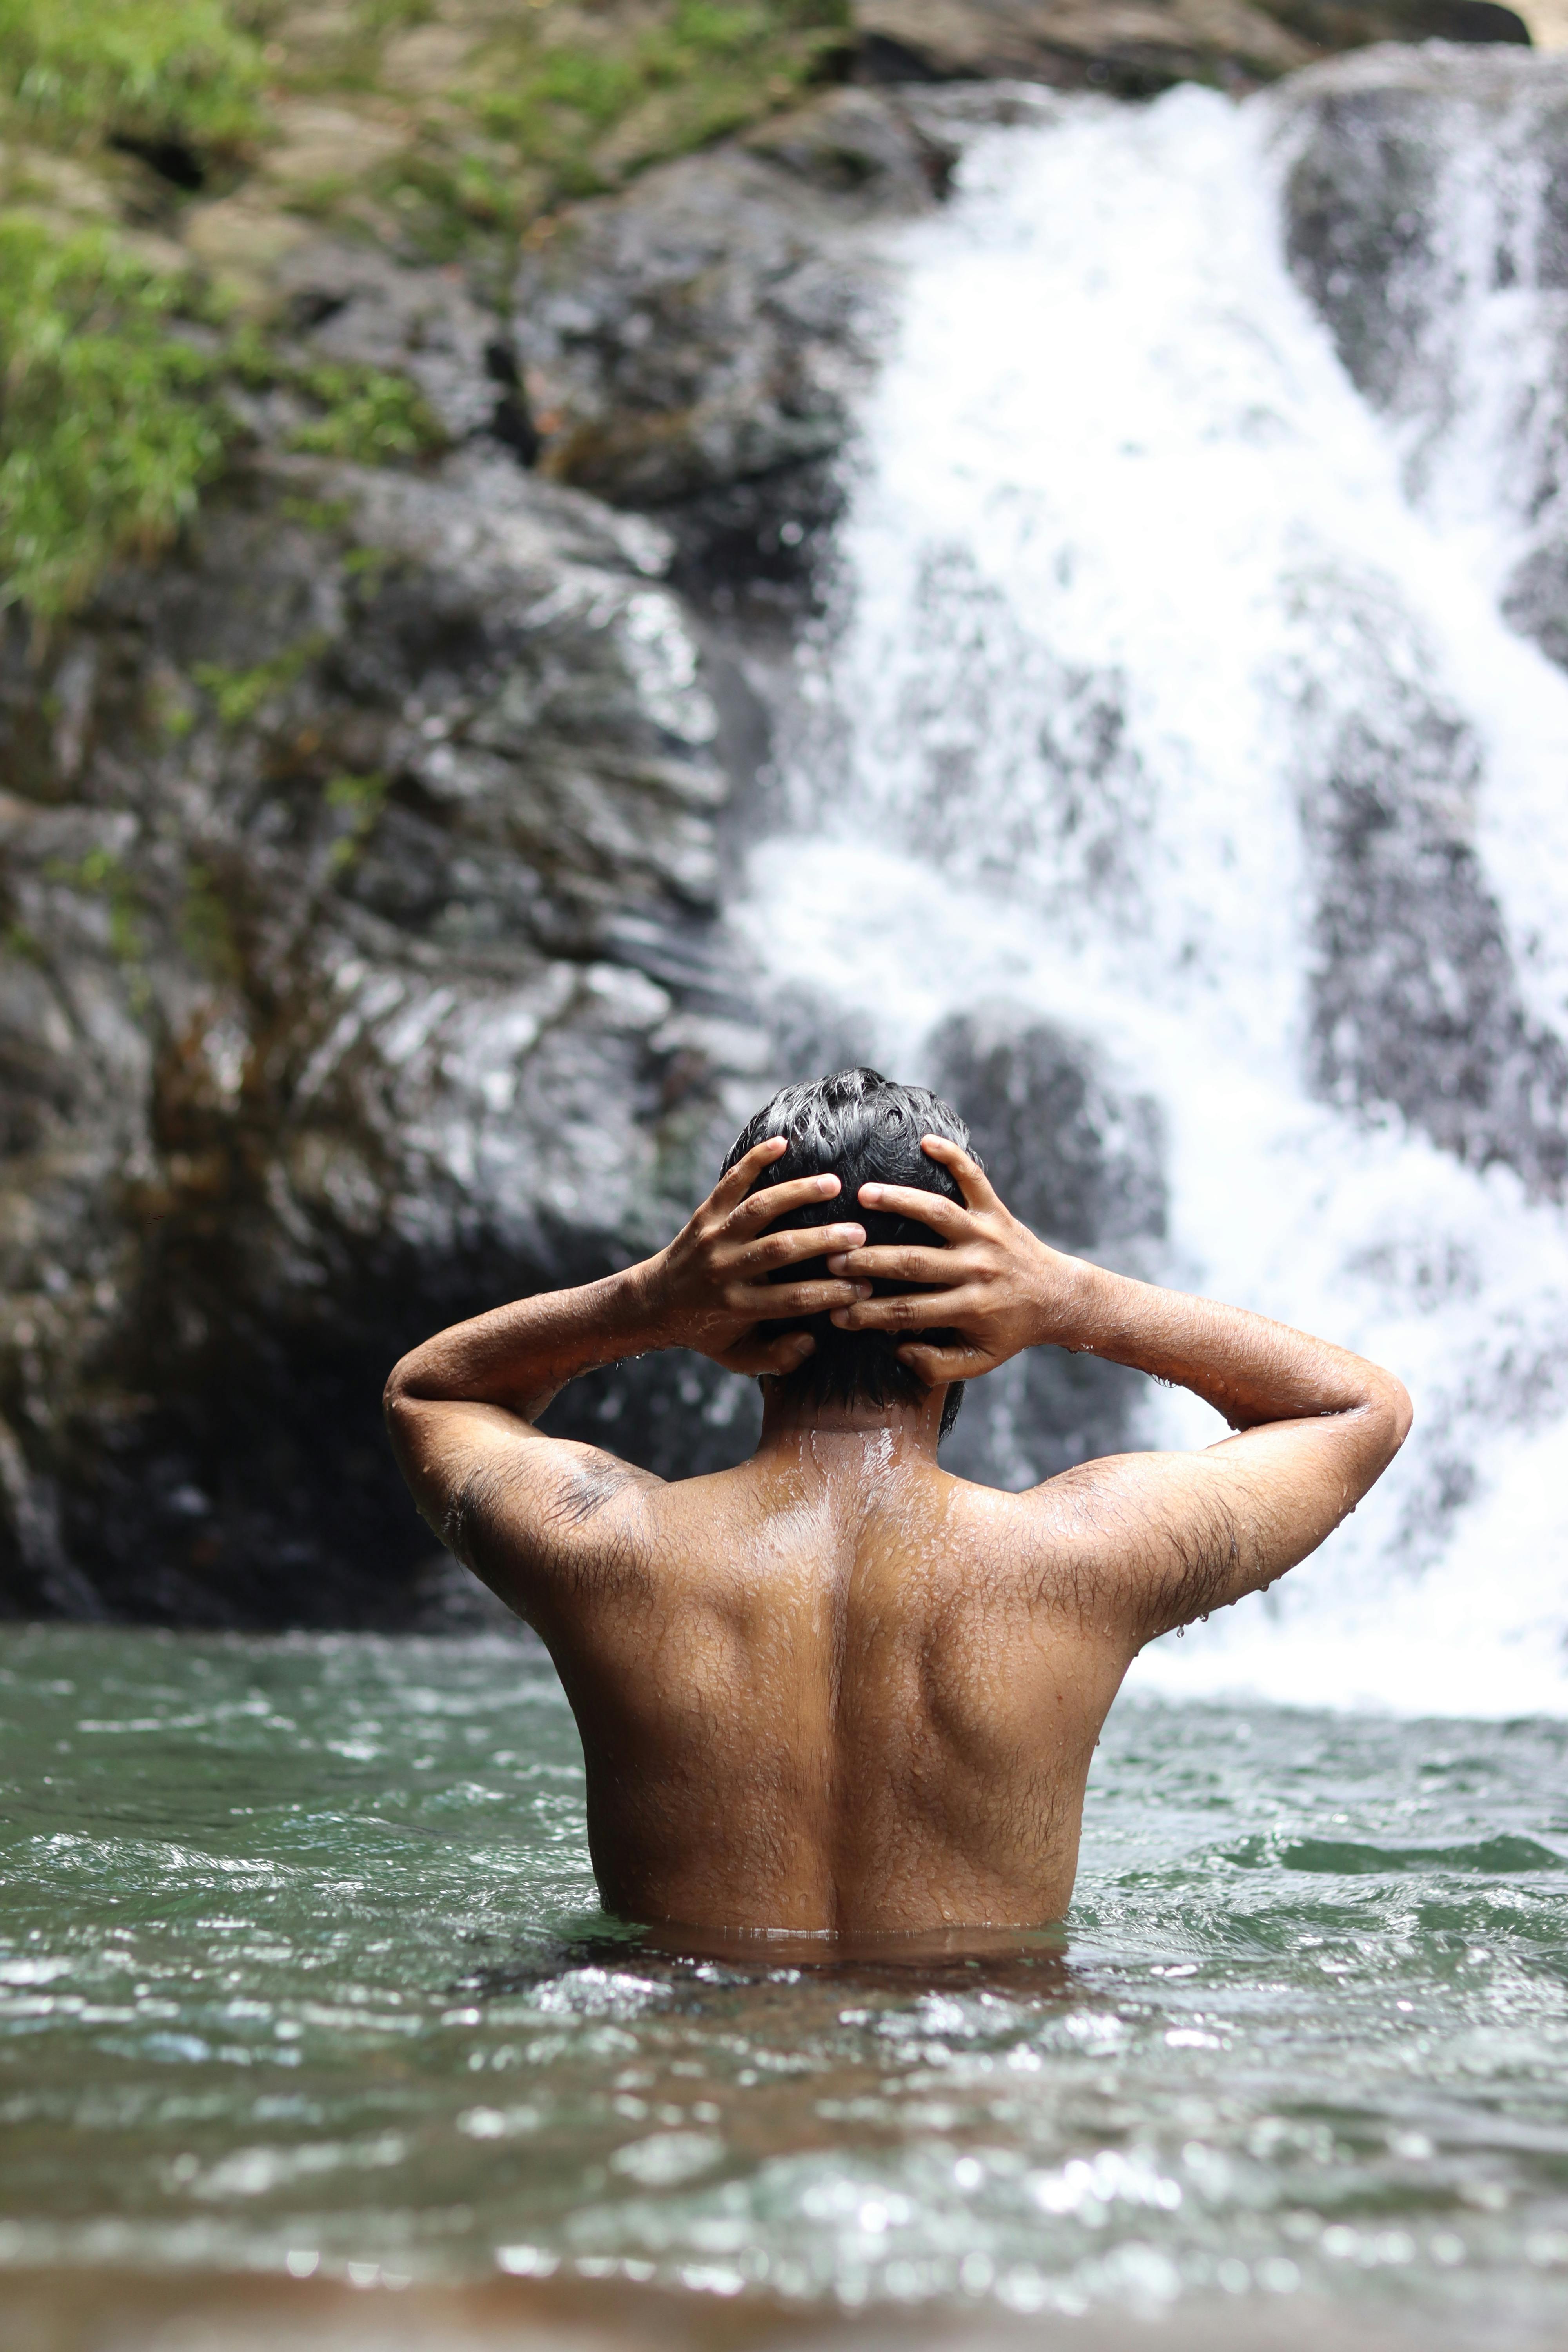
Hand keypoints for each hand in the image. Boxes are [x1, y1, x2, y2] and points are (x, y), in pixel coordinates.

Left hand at [640, 1136, 871, 1376]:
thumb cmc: (706, 1331)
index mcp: (736, 1307)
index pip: (792, 1300)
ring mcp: (713, 1237)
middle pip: (779, 1250)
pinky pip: (729, 1183)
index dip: (831, 1293)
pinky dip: (753, 1161)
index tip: (864, 1286)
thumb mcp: (737, 1357)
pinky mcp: (705, 1214)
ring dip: (795, 1194)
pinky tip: (782, 1142)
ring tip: (832, 1183)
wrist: (652, 1303)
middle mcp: (723, 1270)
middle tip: (860, 1233)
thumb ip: (776, 1358)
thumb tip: (811, 1341)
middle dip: (822, 1241)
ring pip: (757, 1209)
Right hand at [823, 1135, 1083, 1384]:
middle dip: (870, 1261)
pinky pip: (975, 1179)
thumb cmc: (1010, 1331)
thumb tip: (898, 1349)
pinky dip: (953, 1157)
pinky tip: (925, 1141)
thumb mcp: (980, 1360)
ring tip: (863, 1194)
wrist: (1059, 1297)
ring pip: (938, 1213)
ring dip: (899, 1201)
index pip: (909, 1312)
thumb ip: (938, 1366)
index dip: (869, 1315)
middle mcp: (977, 1269)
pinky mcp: (996, 1211)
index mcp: (970, 1308)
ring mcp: (987, 1235)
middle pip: (914, 1262)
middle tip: (831, 1256)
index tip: (836, 1314)